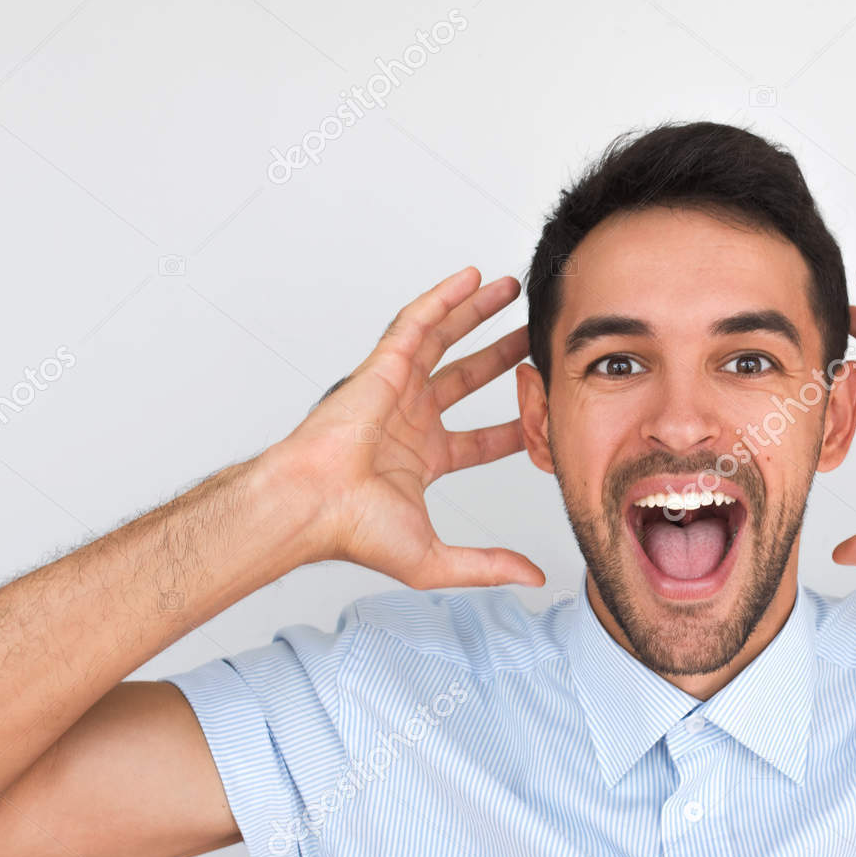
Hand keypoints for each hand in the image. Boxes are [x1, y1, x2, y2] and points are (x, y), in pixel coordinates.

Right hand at [265, 266, 544, 588]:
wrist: (313, 505)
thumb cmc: (354, 531)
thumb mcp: (436, 560)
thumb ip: (488, 565)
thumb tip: (534, 579)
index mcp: (421, 461)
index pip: (479, 441)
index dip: (513, 428)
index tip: (542, 415)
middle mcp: (409, 420)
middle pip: (466, 379)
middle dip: (501, 357)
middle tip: (532, 338)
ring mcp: (395, 390)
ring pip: (444, 341)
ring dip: (475, 314)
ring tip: (509, 290)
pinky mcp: (382, 367)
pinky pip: (417, 323)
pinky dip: (443, 298)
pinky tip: (469, 277)